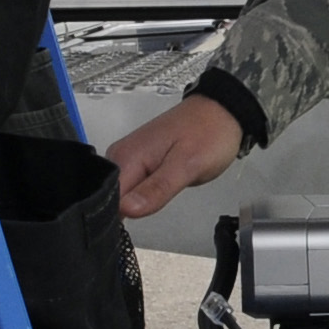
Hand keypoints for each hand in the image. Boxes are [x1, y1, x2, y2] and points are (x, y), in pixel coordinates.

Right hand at [108, 94, 242, 219]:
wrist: (221, 112)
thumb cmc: (209, 135)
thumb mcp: (187, 166)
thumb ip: (156, 189)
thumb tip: (127, 210)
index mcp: (125, 157)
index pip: (107, 200)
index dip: (121, 216)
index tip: (144, 215)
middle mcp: (119, 156)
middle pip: (112, 199)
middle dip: (132, 210)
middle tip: (161, 201)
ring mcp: (128, 158)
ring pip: (123, 195)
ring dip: (140, 202)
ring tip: (164, 193)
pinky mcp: (139, 161)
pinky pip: (133, 186)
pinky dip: (145, 193)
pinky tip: (160, 189)